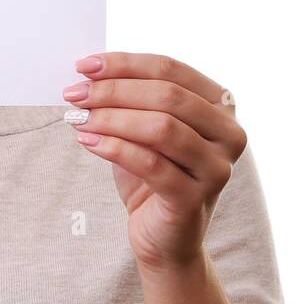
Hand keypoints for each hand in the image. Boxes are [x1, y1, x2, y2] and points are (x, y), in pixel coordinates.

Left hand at [63, 52, 246, 273]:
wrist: (164, 238)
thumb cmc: (153, 176)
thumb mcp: (143, 130)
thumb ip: (130, 99)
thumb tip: (88, 74)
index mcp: (221, 105)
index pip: (170, 69)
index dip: (124, 64)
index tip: (84, 67)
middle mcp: (229, 133)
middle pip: (167, 96)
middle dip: (114, 91)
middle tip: (74, 94)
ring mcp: (217, 167)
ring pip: (161, 128)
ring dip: (111, 118)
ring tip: (77, 118)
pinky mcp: (195, 198)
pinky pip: (150, 164)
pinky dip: (114, 148)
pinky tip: (87, 141)